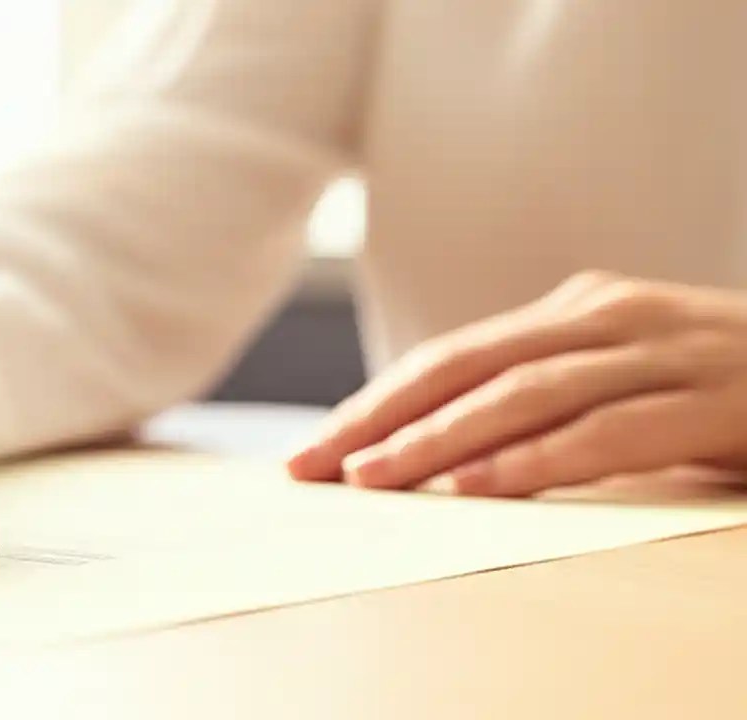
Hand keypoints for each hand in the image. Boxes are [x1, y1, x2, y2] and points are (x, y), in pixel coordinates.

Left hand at [288, 271, 746, 495]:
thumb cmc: (713, 383)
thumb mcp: (619, 373)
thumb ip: (544, 396)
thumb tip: (442, 453)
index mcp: (575, 312)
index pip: (450, 359)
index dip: (375, 404)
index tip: (313, 451)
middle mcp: (608, 319)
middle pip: (467, 369)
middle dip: (381, 420)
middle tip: (315, 466)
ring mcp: (663, 353)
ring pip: (525, 394)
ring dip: (440, 439)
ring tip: (374, 477)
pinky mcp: (713, 400)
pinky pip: (609, 430)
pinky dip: (538, 460)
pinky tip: (480, 487)